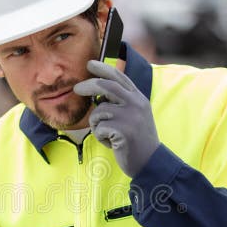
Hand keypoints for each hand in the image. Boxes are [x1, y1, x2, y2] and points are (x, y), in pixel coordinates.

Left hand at [74, 60, 159, 176]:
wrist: (150, 162)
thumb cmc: (137, 140)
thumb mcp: (135, 115)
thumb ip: (121, 102)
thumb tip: (98, 93)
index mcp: (138, 98)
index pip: (119, 77)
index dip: (103, 68)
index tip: (90, 64)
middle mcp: (136, 103)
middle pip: (106, 86)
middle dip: (88, 85)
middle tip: (76, 88)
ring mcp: (130, 116)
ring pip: (99, 111)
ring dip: (96, 125)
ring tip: (108, 135)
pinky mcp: (123, 130)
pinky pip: (99, 128)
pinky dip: (101, 137)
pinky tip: (113, 144)